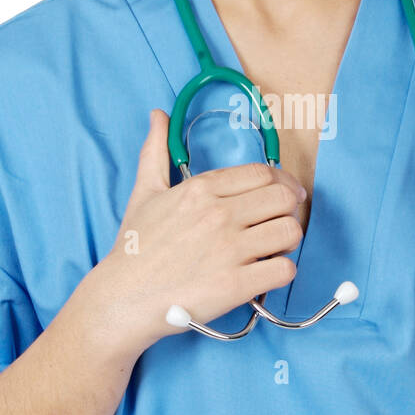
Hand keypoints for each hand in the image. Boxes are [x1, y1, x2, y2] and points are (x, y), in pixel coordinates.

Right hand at [93, 109, 305, 354]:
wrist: (124, 298)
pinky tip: (267, 273)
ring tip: (274, 248)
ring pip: (290, 231)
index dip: (282, 183)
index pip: (264, 173)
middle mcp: (218, 215)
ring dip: (288, 240)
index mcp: (201, 189)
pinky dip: (282, 271)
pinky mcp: (236, 285)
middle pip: (284, 198)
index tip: (284, 195)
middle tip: (280, 221)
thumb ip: (155, 152)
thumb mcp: (144, 193)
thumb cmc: (135, 248)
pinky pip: (284, 270)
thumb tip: (157, 116)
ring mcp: (229, 250)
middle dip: (289, 209)